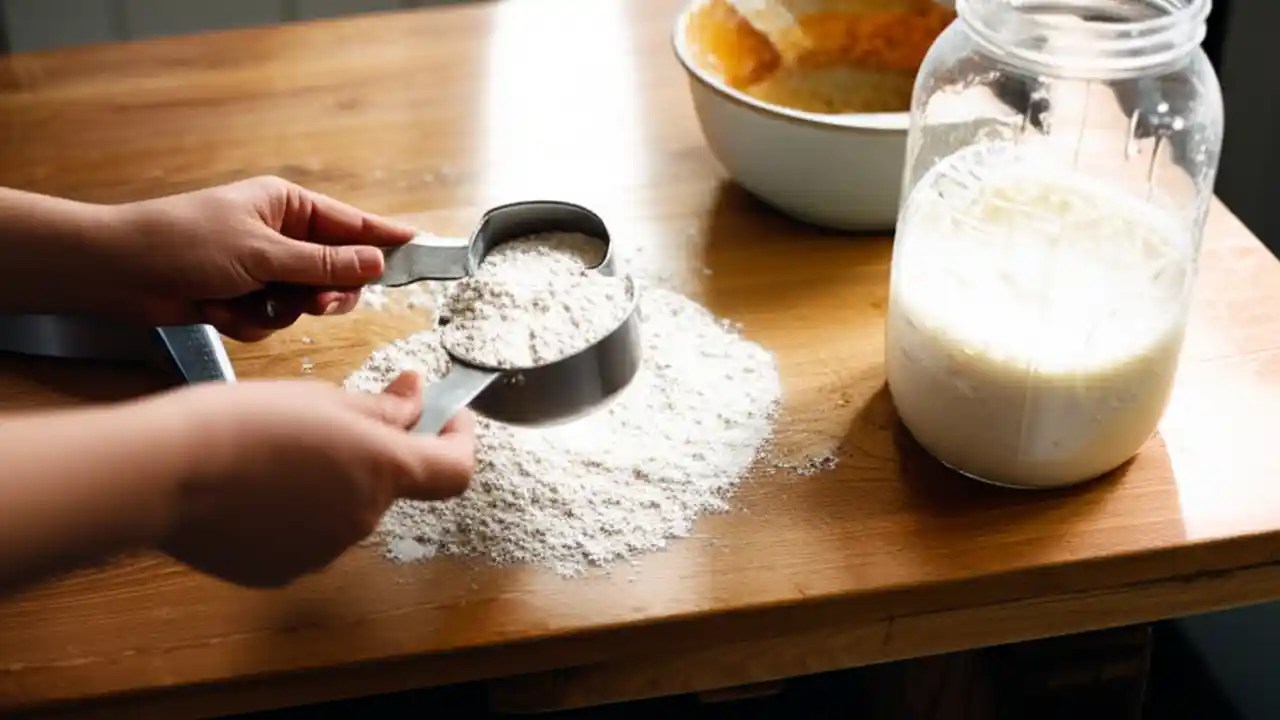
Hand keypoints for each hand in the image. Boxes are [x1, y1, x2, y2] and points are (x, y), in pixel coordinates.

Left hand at [106, 176, 416, 339]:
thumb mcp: (262, 252)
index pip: (353, 223)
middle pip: (335, 272)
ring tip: (246, 301)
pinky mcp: (241, 298)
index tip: (423, 249)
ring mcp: (261, 269)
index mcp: (287, 206)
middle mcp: (279, 235)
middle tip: (316, 303)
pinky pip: (271, 320)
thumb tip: (376, 263)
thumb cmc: (184, 243)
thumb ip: (324, 263)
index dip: (387, 238)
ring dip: (278, 310)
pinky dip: (248, 321)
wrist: (118, 272)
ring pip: (304, 304)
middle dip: (321, 293)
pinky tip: (216, 310)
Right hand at [156, 373, 474, 587]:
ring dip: (328, 483)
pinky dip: (293, 513)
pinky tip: (252, 489)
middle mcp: (364, 517)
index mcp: (383, 469)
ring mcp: (324, 551)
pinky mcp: (283, 571)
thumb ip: (382, 408)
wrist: (167, 472)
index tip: (443, 416)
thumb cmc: (243, 421)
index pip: (455, 470)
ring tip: (272, 453)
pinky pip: (304, 537)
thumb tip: (418, 399)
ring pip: (343, 510)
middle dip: (370, 454)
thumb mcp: (323, 397)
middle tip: (324, 421)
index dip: (458, 440)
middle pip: (387, 485)